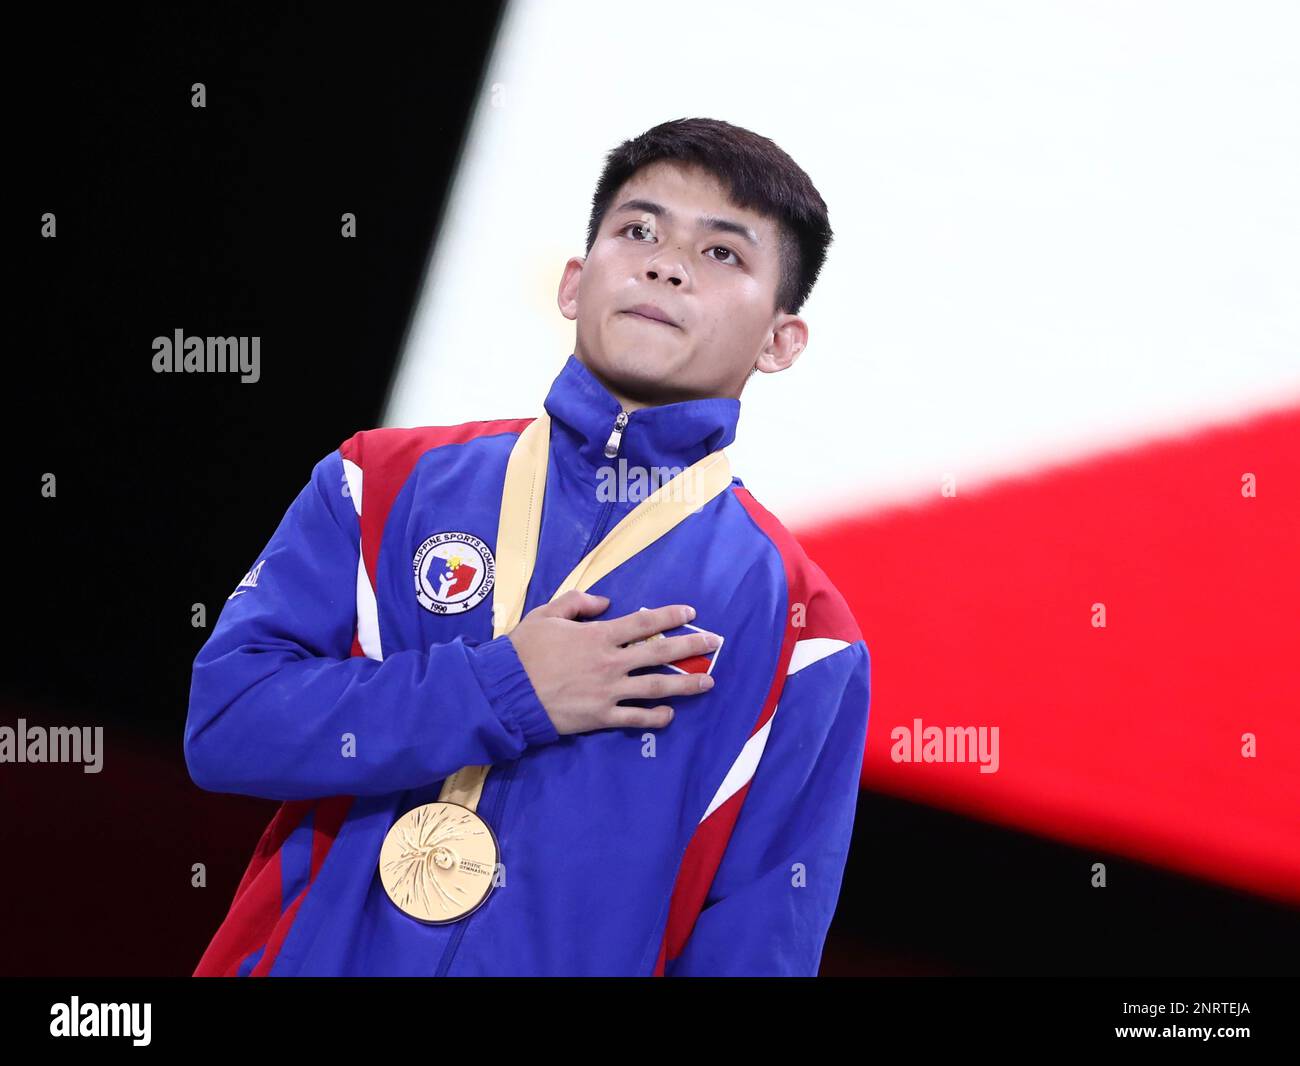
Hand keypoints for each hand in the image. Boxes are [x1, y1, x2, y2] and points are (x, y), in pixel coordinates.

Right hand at [506, 591, 718, 733]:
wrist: (506, 691)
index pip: (644, 622)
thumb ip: (578, 602)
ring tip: (709, 682)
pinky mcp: (601, 716)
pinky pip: (636, 718)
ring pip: (657, 687)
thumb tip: (606, 603)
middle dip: (691, 646)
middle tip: (715, 642)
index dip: (670, 616)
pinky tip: (671, 715)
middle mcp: (611, 662)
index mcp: (599, 635)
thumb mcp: (546, 614)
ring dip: (686, 684)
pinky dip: (656, 717)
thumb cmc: (524, 651)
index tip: (690, 613)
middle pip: (660, 653)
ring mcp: (608, 691)